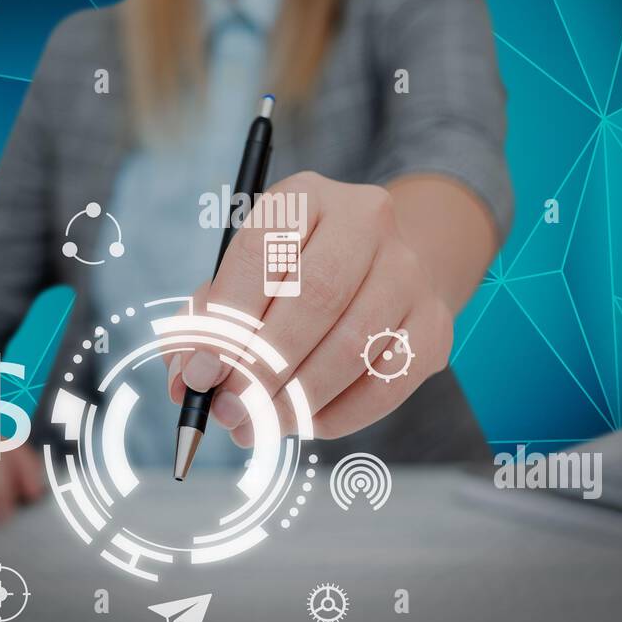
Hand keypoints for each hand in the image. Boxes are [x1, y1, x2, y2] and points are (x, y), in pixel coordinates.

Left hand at [167, 171, 454, 444]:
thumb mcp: (244, 278)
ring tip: (257, 425)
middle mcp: (366, 220)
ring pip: (354, 344)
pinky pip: (386, 381)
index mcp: (305, 196)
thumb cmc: (293, 277)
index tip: (200, 374)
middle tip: (229, 410)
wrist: (380, 267)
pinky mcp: (433, 323)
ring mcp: (408, 270)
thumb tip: (187, 380)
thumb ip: (207, 323)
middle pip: (316, 297)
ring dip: (297, 398)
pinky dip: (338, 413)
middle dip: (264, 364)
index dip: (227, 319)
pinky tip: (304, 422)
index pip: (262, 252)